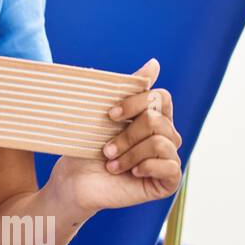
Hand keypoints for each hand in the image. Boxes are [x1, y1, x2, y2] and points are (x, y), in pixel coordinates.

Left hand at [49, 58, 183, 213]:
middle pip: (157, 120)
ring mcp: (169, 159)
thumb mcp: (103, 114)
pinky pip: (170, 166)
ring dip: (129, 153)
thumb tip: (154, 63)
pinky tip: (130, 172)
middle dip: (126, 134)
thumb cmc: (87, 146)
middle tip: (106, 149)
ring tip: (111, 163)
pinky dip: (144, 166)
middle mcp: (166, 137)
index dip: (135, 103)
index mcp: (153, 118)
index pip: (160, 97)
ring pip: (160, 142)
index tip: (110, 114)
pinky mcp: (169, 181)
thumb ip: (127, 89)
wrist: (74, 180)